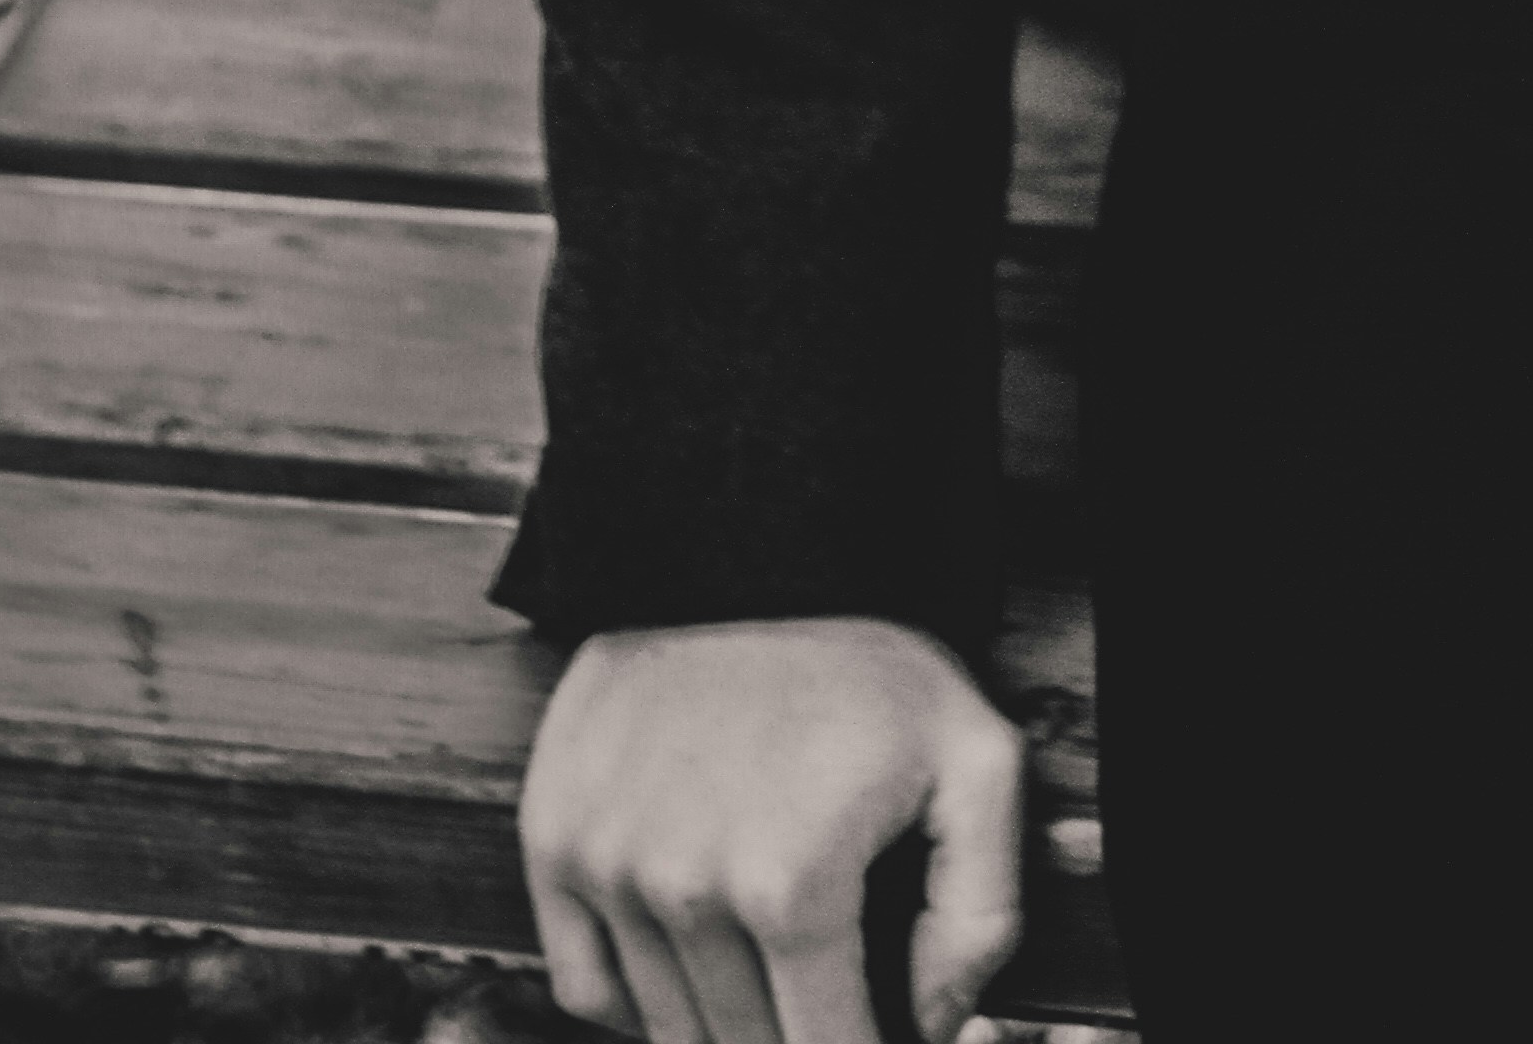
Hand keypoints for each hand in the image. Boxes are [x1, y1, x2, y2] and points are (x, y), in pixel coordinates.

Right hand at [522, 612, 1027, 1043]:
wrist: (745, 539)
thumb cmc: (865, 654)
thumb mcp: (973, 759)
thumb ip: (979, 917)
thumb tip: (933, 1027)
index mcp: (790, 886)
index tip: (879, 1031)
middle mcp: (684, 890)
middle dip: (798, 1036)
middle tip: (834, 999)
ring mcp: (607, 868)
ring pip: (669, 1031)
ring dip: (724, 1021)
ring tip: (775, 971)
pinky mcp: (554, 839)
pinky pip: (586, 990)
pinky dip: (637, 1001)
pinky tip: (693, 962)